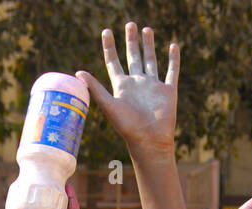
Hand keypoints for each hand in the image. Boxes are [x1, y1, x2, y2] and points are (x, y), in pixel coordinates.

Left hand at [77, 23, 178, 155]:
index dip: (109, 47)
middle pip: (133, 57)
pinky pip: (171, 71)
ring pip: (151, 60)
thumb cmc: (128, 127)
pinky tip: (173, 46)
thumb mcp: (109, 106)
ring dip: (149, 45)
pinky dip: (173, 59)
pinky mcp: (168, 91)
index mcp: (122, 87)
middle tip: (130, 24)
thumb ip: (96, 89)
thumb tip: (77, 73)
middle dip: (131, 41)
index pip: (113, 62)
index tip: (106, 31)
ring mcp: (153, 86)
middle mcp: (137, 84)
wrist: (149, 141)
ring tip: (146, 29)